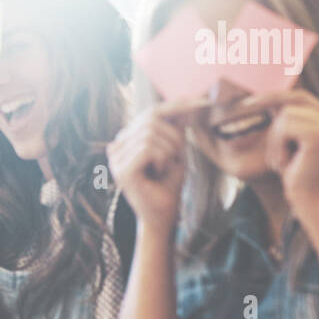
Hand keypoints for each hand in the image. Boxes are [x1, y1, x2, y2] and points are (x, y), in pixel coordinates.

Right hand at [107, 100, 202, 231]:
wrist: (163, 216)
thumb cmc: (169, 185)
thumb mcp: (175, 150)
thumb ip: (175, 128)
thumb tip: (188, 101)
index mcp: (126, 139)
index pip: (150, 112)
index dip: (176, 104)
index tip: (202, 101)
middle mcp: (117, 146)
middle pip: (151, 119)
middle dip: (174, 135)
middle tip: (178, 156)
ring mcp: (116, 158)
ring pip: (151, 134)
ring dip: (169, 150)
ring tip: (166, 167)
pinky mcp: (122, 169)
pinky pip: (148, 149)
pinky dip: (162, 159)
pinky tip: (160, 172)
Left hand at [248, 90, 318, 211]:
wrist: (311, 203)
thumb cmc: (299, 177)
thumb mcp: (290, 144)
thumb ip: (287, 123)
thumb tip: (271, 101)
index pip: (303, 97)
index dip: (276, 95)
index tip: (250, 100)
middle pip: (294, 101)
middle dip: (270, 107)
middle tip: (246, 108)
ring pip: (285, 116)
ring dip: (275, 140)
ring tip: (282, 162)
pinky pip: (284, 128)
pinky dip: (277, 146)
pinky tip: (286, 164)